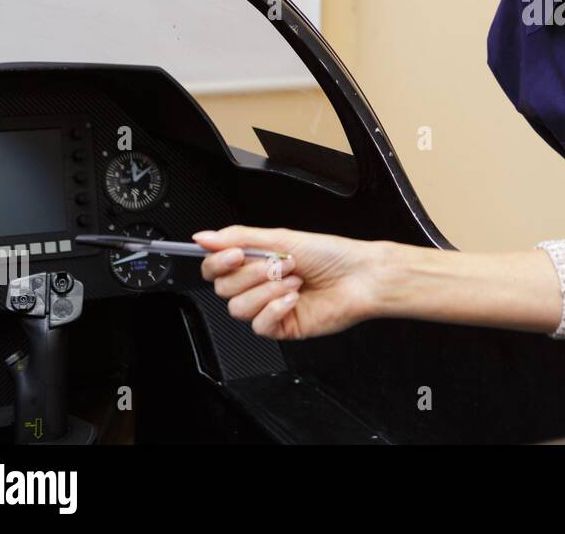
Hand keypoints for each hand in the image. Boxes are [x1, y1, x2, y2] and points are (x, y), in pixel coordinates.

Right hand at [193, 225, 386, 339]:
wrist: (361, 277)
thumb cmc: (332, 255)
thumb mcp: (282, 237)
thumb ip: (239, 237)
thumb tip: (203, 237)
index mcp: (257, 261)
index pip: (215, 268)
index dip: (217, 263)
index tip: (234, 254)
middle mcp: (260, 285)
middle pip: (223, 288)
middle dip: (250, 274)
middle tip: (279, 264)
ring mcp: (269, 307)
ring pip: (238, 309)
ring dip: (267, 290)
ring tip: (294, 280)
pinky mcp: (282, 327)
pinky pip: (260, 326)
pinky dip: (276, 308)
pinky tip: (295, 298)